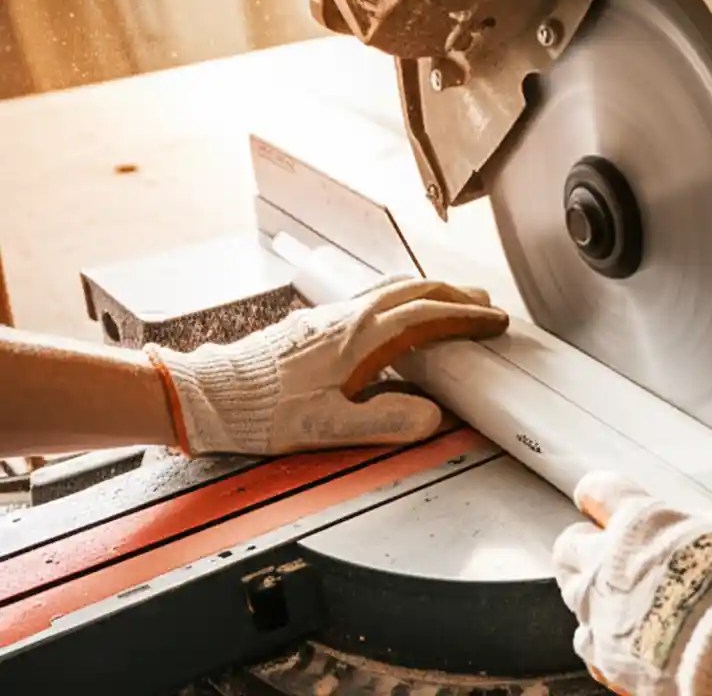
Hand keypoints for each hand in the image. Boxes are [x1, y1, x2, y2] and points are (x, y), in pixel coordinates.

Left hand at [145, 277, 507, 454]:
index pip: (429, 317)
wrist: (211, 395)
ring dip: (431, 291)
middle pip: (416, 291)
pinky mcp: (318, 322)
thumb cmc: (264, 412)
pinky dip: (404, 298)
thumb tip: (433, 417)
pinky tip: (401, 314)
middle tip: (486, 307)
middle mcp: (350, 317)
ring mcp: (333, 316)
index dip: (468, 318)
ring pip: (394, 289)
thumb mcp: (329, 427)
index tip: (495, 323)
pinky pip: (374, 297)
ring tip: (453, 302)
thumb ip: (386, 422)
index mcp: (362, 338)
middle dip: (457, 296)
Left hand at [552, 472, 711, 695]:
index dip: (603, 492)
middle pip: (569, 546)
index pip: (600, 490)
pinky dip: (606, 645)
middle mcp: (610, 567)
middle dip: (586, 546)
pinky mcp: (609, 663)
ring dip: (593, 595)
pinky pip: (590, 649)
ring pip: (572, 596)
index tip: (606, 496)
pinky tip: (632, 644)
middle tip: (611, 551)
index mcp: (642, 523)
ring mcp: (603, 617)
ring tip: (623, 600)